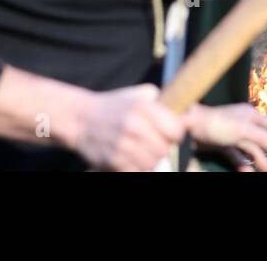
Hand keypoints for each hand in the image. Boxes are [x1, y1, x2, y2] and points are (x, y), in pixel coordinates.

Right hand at [69, 84, 185, 171]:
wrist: (80, 118)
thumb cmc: (113, 106)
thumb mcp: (138, 95)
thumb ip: (161, 101)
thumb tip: (186, 112)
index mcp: (143, 107)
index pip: (175, 129)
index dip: (176, 133)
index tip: (171, 133)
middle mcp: (134, 126)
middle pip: (165, 149)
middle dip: (163, 148)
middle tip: (156, 143)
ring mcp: (122, 144)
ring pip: (152, 163)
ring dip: (151, 160)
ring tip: (145, 152)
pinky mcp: (111, 160)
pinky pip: (136, 171)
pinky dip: (138, 168)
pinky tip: (134, 159)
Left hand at [185, 103, 266, 171]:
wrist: (188, 128)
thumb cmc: (217, 124)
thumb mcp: (242, 130)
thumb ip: (262, 137)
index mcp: (249, 115)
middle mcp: (242, 123)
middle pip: (261, 138)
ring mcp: (231, 134)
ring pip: (249, 148)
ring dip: (258, 159)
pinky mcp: (221, 144)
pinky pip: (236, 154)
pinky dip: (242, 163)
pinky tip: (247, 171)